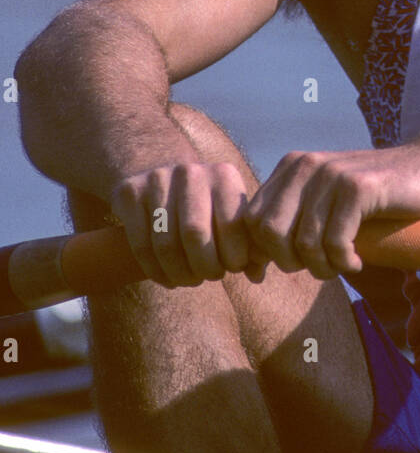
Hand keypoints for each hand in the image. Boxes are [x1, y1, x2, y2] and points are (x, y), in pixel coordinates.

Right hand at [109, 162, 256, 287]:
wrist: (162, 174)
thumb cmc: (209, 205)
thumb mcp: (233, 214)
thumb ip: (250, 243)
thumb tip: (257, 276)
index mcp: (224, 176)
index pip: (232, 225)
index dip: (234, 256)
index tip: (234, 268)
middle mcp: (191, 172)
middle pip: (195, 235)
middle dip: (206, 267)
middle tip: (211, 276)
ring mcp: (157, 179)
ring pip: (165, 244)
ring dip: (180, 273)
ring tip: (190, 279)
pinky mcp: (130, 192)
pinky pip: (141, 245)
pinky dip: (155, 271)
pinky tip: (168, 278)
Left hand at [243, 143, 419, 279]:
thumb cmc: (377, 196)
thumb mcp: (326, 200)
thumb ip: (291, 220)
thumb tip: (251, 269)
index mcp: (291, 166)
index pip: (250, 219)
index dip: (262, 251)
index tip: (289, 269)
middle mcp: (305, 165)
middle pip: (268, 232)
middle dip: (290, 261)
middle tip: (320, 266)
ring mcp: (332, 174)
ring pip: (303, 242)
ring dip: (322, 266)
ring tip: (341, 265)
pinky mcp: (359, 187)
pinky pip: (335, 241)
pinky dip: (344, 261)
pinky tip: (357, 261)